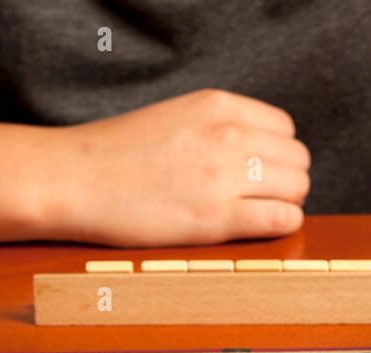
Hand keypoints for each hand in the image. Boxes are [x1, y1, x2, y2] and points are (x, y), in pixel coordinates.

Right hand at [47, 89, 310, 245]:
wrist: (73, 178)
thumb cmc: (114, 153)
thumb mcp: (174, 116)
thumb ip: (216, 127)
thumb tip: (253, 151)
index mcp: (218, 105)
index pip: (285, 128)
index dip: (277, 154)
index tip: (259, 172)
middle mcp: (229, 135)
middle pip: (297, 159)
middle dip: (285, 180)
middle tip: (259, 198)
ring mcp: (224, 176)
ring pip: (297, 188)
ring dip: (285, 203)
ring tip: (255, 214)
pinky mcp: (215, 218)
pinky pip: (281, 219)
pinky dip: (281, 225)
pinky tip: (258, 229)